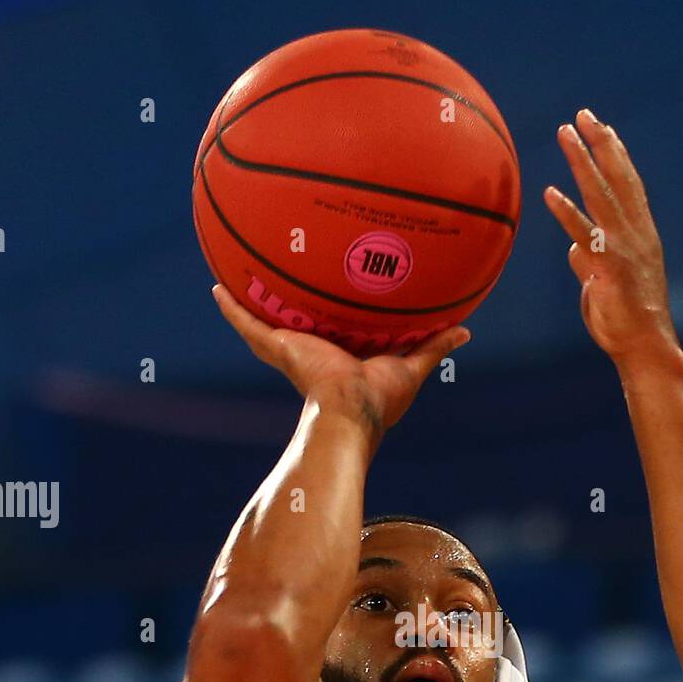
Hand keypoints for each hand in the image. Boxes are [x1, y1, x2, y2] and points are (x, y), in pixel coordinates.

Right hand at [211, 285, 469, 435]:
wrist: (351, 409)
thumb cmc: (379, 399)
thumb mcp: (412, 365)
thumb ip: (434, 345)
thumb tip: (465, 330)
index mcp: (339, 358)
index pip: (335, 331)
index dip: (333, 315)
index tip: (334, 296)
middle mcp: (311, 352)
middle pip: (297, 320)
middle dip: (290, 301)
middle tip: (285, 271)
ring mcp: (290, 348)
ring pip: (266, 321)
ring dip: (252, 300)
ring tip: (237, 274)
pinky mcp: (277, 346)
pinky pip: (249, 324)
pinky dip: (232, 309)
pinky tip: (217, 289)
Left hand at [544, 110, 676, 369]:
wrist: (644, 345)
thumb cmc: (626, 319)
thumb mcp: (605, 283)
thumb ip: (590, 261)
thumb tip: (574, 248)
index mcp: (641, 234)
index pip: (629, 185)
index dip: (616, 154)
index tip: (603, 128)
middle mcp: (636, 233)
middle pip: (618, 178)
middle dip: (601, 143)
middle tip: (582, 114)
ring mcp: (624, 248)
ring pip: (601, 195)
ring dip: (582, 161)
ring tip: (564, 133)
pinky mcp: (609, 267)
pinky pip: (584, 234)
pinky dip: (566, 212)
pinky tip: (550, 192)